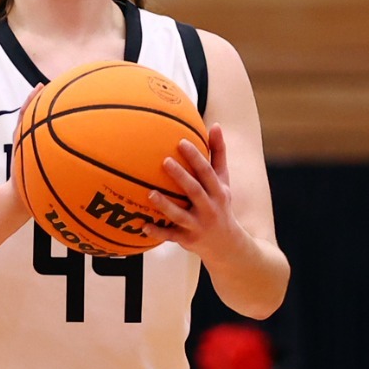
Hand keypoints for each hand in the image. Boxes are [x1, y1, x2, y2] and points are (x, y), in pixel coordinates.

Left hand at [148, 126, 245, 257]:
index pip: (207, 172)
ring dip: (166, 205)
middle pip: (195, 191)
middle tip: (164, 161)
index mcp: (218, 191)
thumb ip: (218, 154)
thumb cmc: (220, 204)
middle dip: (181, 177)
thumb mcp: (223, 181)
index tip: (181, 142)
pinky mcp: (187, 239)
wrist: (226, 244)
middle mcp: (209, 208)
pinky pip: (170, 236)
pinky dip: (158, 231)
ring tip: (150, 194)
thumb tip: (216, 125)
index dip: (196, 157)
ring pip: (181, 215)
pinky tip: (142, 226)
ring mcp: (198, 225)